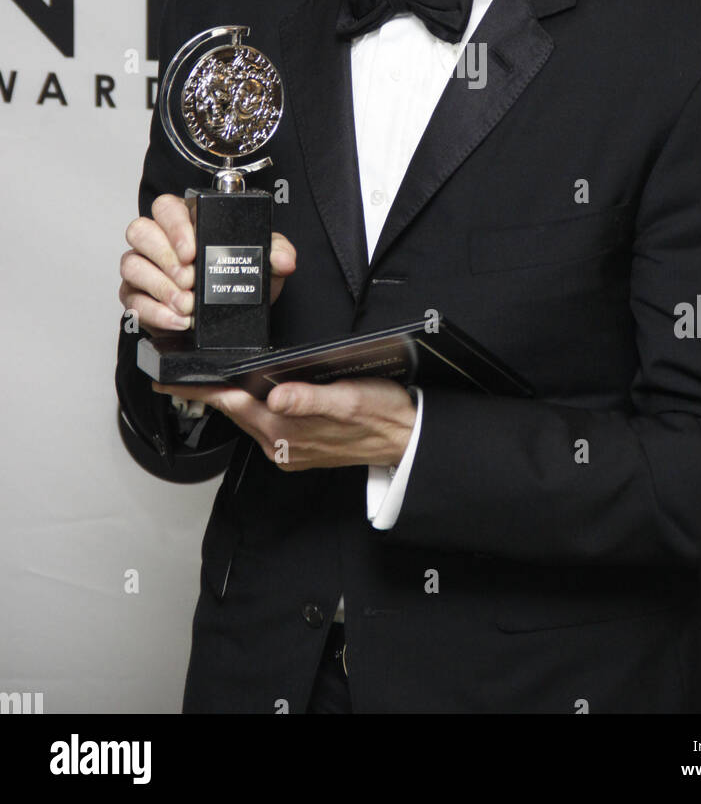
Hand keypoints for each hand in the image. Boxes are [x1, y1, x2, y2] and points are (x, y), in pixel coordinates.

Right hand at [119, 192, 296, 336]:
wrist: (233, 318)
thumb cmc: (241, 280)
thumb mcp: (265, 263)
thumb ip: (277, 253)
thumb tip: (283, 259)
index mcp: (185, 221)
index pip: (167, 208)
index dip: (174, 226)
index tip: (191, 251)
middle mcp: (158, 240)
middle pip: (140, 231)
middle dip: (165, 257)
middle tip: (190, 280)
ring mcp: (144, 268)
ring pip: (131, 265)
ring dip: (160, 287)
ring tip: (187, 305)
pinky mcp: (137, 298)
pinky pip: (132, 302)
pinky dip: (155, 313)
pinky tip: (177, 320)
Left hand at [151, 376, 417, 469]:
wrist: (408, 440)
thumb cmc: (382, 414)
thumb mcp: (349, 399)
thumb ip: (310, 400)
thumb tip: (276, 396)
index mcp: (287, 430)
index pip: (231, 403)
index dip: (199, 390)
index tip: (169, 379)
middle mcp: (282, 444)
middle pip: (233, 412)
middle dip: (205, 393)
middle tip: (175, 376)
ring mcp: (290, 449)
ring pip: (247, 420)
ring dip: (225, 401)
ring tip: (204, 382)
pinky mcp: (300, 448)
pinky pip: (263, 428)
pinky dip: (249, 410)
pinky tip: (249, 397)